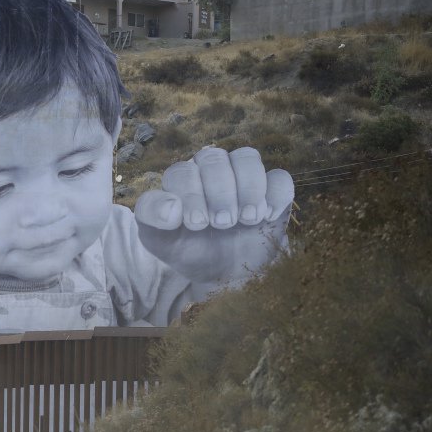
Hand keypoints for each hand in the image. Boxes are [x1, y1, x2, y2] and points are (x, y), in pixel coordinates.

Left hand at [134, 147, 293, 284]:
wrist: (223, 273)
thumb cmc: (188, 250)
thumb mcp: (159, 240)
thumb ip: (151, 218)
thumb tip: (171, 207)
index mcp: (182, 179)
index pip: (183, 171)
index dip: (191, 195)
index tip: (197, 225)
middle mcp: (211, 171)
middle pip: (214, 158)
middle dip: (219, 192)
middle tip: (222, 223)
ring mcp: (244, 177)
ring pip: (248, 157)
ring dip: (248, 189)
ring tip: (246, 220)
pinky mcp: (272, 190)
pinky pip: (280, 178)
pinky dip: (275, 195)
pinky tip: (267, 217)